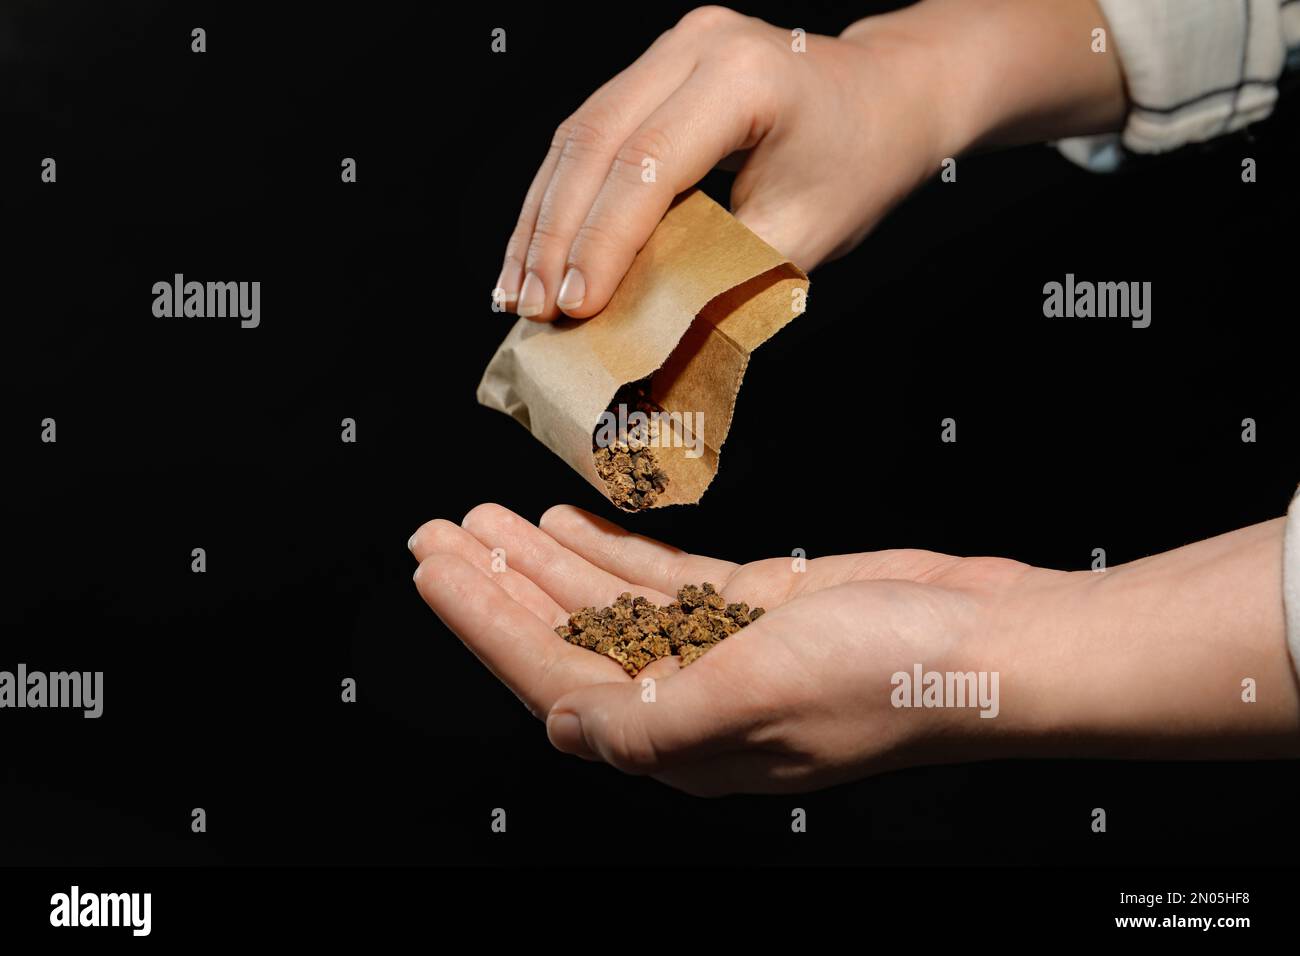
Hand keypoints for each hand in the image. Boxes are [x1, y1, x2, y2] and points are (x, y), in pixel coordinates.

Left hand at [410, 506, 1299, 795]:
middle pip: (565, 639)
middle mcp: (690, 701)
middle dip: (497, 587)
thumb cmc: (892, 675)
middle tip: (441, 534)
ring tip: (488, 520)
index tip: (438, 569)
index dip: (486, 624)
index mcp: (680, 740)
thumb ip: (652, 718)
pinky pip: (661, 581)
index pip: (553, 677)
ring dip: (544, 563)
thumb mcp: (758, 695)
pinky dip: (612, 554)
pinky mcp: (755, 609)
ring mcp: (722, 653)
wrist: (992, 643)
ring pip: (606, 605)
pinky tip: (569, 526)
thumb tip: (563, 728)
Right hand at [493, 0, 1126, 321]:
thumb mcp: (799, 236)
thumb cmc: (860, 166)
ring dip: (542, 219)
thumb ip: (716, 275)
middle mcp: (698, 44)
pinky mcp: (658, 64)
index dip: (601, 244)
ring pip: (577, 135)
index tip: (574, 309)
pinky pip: (590, 131)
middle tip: (532, 310)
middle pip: (594, 142)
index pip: (647, 166)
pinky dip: (560, 195)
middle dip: (554, 236)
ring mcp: (673, 46)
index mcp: (745, 77)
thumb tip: (632, 328)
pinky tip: (535, 247)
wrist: (890, 99)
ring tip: (517, 290)